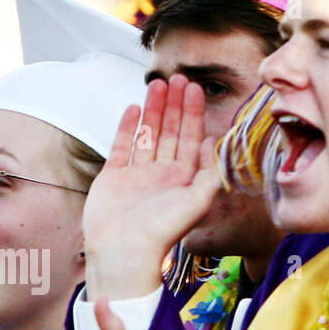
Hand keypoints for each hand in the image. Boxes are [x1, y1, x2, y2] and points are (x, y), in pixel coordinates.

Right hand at [83, 75, 218, 300]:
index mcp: (183, 180)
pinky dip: (128, 127)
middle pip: (171, 132)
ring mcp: (137, 175)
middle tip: (178, 77)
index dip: (193, 113)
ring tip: (157, 83)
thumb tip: (214, 142)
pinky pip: (122, 147)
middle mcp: (162, 175)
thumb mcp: (198, 202)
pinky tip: (134, 108)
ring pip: (148, 135)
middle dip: (175, 105)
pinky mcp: (114, 178)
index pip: (191, 139)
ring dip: (154, 110)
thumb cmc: (162, 232)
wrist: (124, 252)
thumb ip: (210, 173)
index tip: (194, 88)